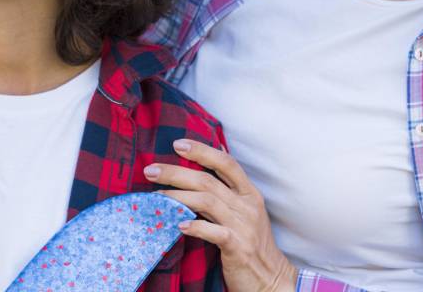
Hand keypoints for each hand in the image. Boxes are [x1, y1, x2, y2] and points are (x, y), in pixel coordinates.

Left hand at [145, 139, 297, 291]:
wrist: (272, 279)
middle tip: (150, 170)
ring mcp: (244, 227)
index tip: (177, 144)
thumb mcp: (247, 210)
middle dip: (176, 173)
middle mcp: (248, 206)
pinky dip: (195, 227)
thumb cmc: (252, 242)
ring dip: (177, 197)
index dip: (202, 151)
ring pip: (207, 202)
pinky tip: (178, 225)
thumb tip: (213, 153)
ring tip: (155, 197)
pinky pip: (214, 232)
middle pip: (208, 181)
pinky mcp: (238, 248)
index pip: (227, 163)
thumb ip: (229, 186)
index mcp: (250, 193)